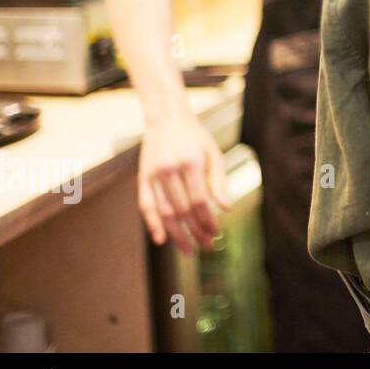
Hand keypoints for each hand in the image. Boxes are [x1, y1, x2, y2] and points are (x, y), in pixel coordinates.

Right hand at [138, 113, 231, 255]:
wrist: (166, 118)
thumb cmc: (195, 137)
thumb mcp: (213, 153)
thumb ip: (218, 181)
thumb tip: (227, 208)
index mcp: (190, 162)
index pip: (200, 201)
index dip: (208, 220)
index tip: (216, 233)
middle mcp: (170, 169)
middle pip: (183, 210)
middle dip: (195, 231)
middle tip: (207, 246)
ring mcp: (153, 175)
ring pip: (164, 212)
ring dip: (177, 234)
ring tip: (189, 250)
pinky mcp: (142, 178)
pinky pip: (146, 206)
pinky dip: (153, 224)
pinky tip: (161, 240)